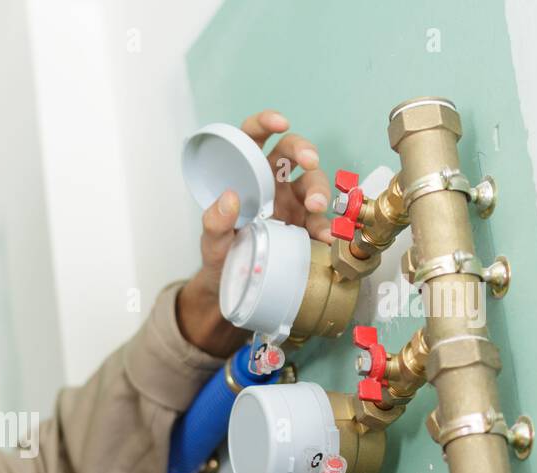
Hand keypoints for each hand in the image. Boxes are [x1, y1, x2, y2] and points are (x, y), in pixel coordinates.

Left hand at [175, 109, 332, 356]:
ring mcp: (291, 201)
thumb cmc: (219, 255)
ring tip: (315, 206)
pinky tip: (323, 236)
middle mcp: (271, 181)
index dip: (265, 123)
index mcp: (246, 173)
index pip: (254, 138)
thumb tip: (229, 199)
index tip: (279, 122)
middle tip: (310, 162)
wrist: (232, 285)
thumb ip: (215, 223)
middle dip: (305, 151)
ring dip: (318, 188)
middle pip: (293, 153)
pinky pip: (320, 220)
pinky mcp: (304, 225)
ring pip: (312, 181)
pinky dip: (325, 226)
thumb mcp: (211, 241)